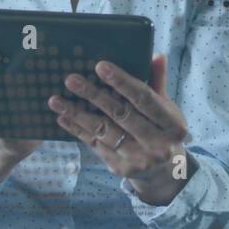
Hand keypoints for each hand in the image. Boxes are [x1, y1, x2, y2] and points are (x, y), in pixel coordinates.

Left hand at [48, 53, 192, 206]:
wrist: (164, 172)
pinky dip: (78, 130)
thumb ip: (158, 82)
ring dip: (77, 113)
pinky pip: (95, 145)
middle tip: (70, 79)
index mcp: (173, 125)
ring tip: (56, 99)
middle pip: (120, 114)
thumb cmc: (163, 131)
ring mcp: (138, 159)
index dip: (122, 82)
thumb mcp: (167, 108)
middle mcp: (158, 144)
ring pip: (103, 131)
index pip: (144, 98)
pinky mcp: (120, 168)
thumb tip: (156, 55)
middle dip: (93, 95)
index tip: (100, 66)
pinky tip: (63, 118)